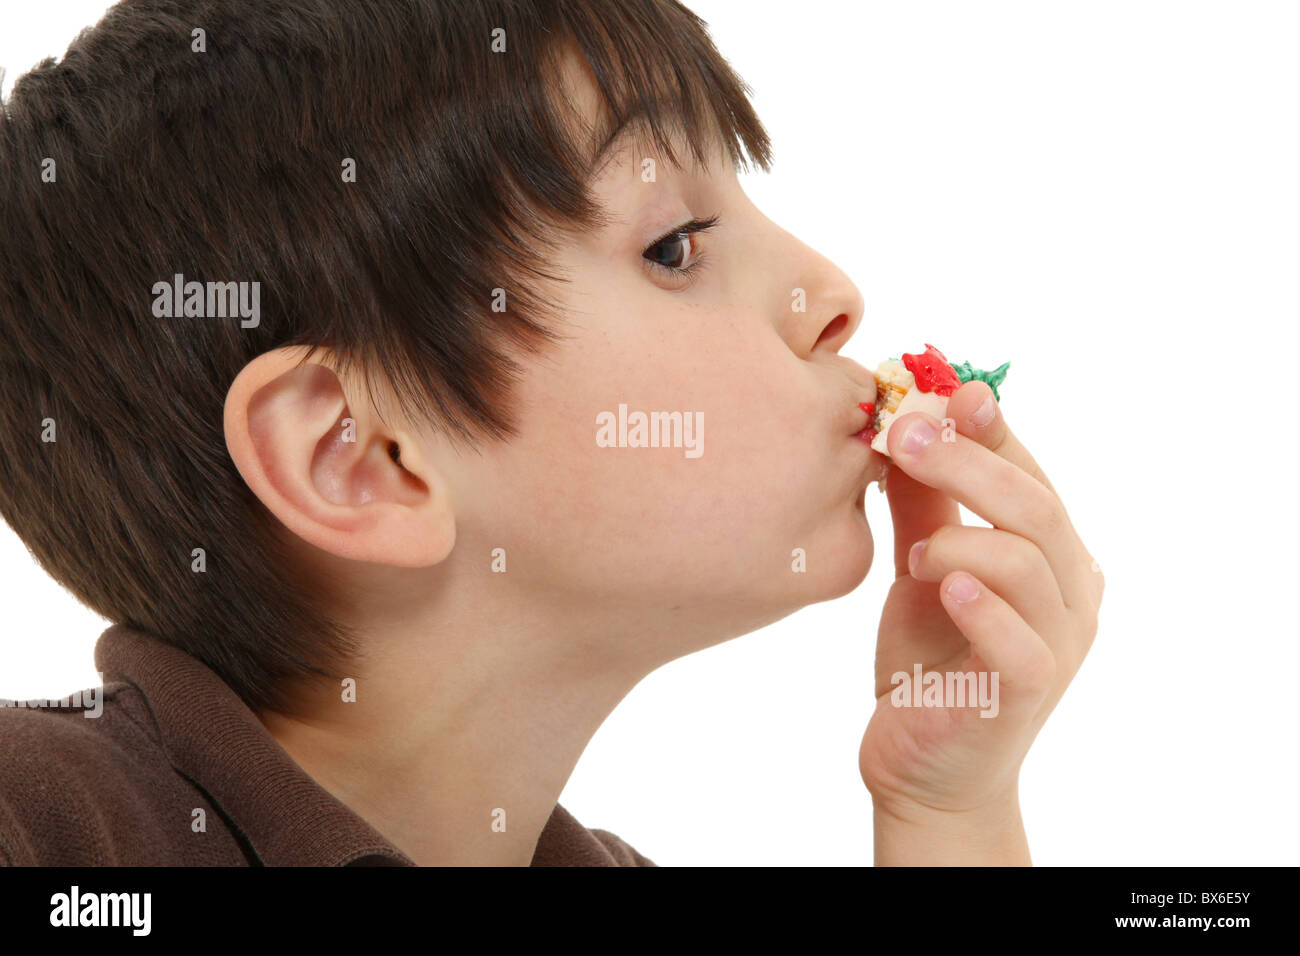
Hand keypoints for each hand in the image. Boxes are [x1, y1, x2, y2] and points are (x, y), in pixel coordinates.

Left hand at [859, 380, 1102, 824]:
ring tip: (912, 556)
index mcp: (1051, 552)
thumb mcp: (922, 567)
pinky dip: (982, 604)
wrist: (924, 764)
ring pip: (1028, 559)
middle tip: (906, 433)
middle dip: (968, 460)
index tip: (941, 387)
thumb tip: (901, 425)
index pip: (1028, 473)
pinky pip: (1020, 638)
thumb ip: (922, 505)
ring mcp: (1060, 639)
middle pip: (1033, 504)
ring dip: (961, 536)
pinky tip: (942, 585)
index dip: (989, 427)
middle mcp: (1071, 589)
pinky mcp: (1031, 689)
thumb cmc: (929, 660)